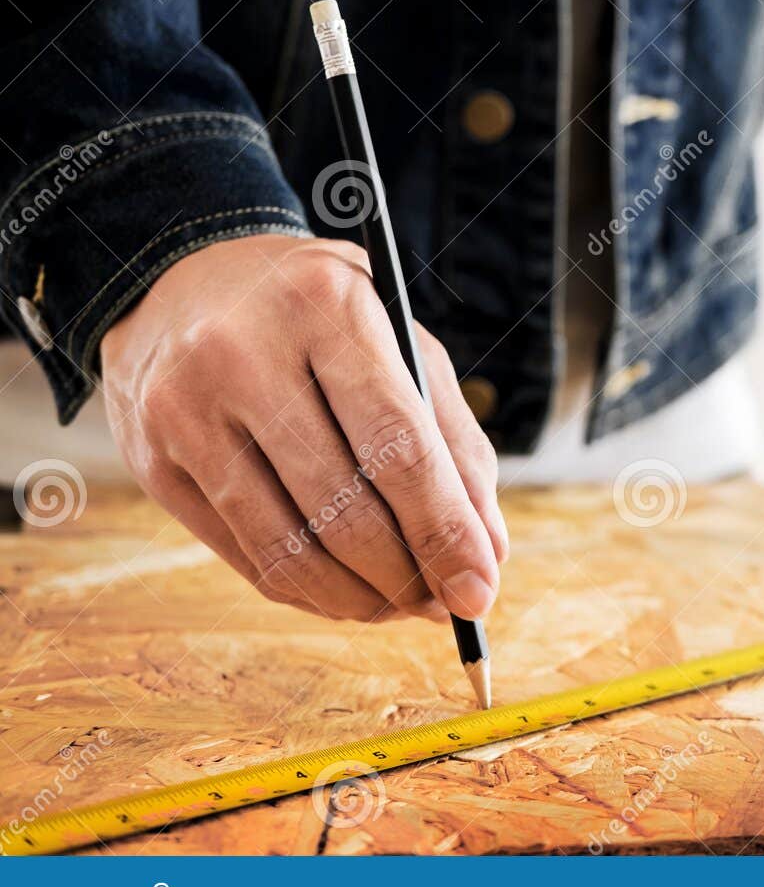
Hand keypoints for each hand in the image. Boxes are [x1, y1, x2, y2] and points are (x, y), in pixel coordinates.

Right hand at [101, 234, 508, 620]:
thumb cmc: (318, 317)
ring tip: (404, 605)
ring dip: (360, 599)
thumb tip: (485, 551)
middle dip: (409, 576)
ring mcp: (185, 412)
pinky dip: (309, 591)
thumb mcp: (398, 338)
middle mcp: (242, 355)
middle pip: (344, 508)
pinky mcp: (154, 462)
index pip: (397, 446)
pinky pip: (246, 556)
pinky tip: (348, 592)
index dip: (444, 530)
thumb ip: (453, 437)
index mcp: (325, 307)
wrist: (184, 282)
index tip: (480, 589)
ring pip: (290, 549)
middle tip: (447, 603)